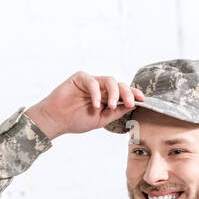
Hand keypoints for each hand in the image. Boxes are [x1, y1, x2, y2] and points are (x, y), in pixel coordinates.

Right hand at [24, 71, 144, 140]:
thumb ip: (115, 112)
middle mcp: (100, 87)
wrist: (55, 120)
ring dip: (113, 93)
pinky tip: (95, 105)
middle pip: (119, 84)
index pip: (123, 92)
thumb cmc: (75, 121)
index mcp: (106, 97)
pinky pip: (92, 82)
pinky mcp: (80, 78)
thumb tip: (133, 105)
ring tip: (110, 106)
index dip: (134, 94)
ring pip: (109, 81)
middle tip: (131, 103)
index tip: (142, 100)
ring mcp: (91, 81)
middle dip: (127, 93)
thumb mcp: (100, 120)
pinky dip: (96, 93)